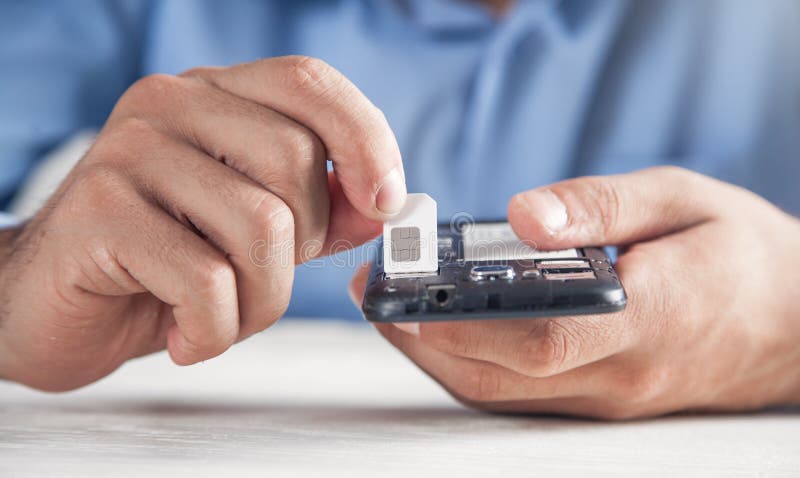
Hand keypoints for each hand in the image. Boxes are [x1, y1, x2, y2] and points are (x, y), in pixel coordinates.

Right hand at [0, 56, 405, 390]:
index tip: (387, 203)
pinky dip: (216, 329)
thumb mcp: (252, 234)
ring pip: (262, 227)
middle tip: (260, 281)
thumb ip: (319, 213)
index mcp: (215, 98)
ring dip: (262, 301)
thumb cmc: (158, 266)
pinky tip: (187, 336)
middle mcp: (171, 106)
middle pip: (296, 164)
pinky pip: (208, 280)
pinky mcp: (101, 210)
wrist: (49, 305)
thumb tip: (383, 208)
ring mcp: (131, 152)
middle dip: (302, 249)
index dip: (365, 138)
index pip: (308, 83)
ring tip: (223, 318)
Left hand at [350, 167, 799, 418]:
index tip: (404, 288)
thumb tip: (521, 214)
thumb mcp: (680, 200)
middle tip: (377, 290)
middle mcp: (622, 374)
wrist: (792, 322)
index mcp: (652, 315)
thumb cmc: (739, 250)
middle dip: (423, 337)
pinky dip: (468, 365)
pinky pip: (517, 395)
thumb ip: (600, 207)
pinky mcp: (598, 402)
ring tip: (394, 305)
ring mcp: (609, 398)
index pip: (543, 336)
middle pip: (502, 373)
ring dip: (436, 354)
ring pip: (501, 392)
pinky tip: (441, 329)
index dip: (463, 317)